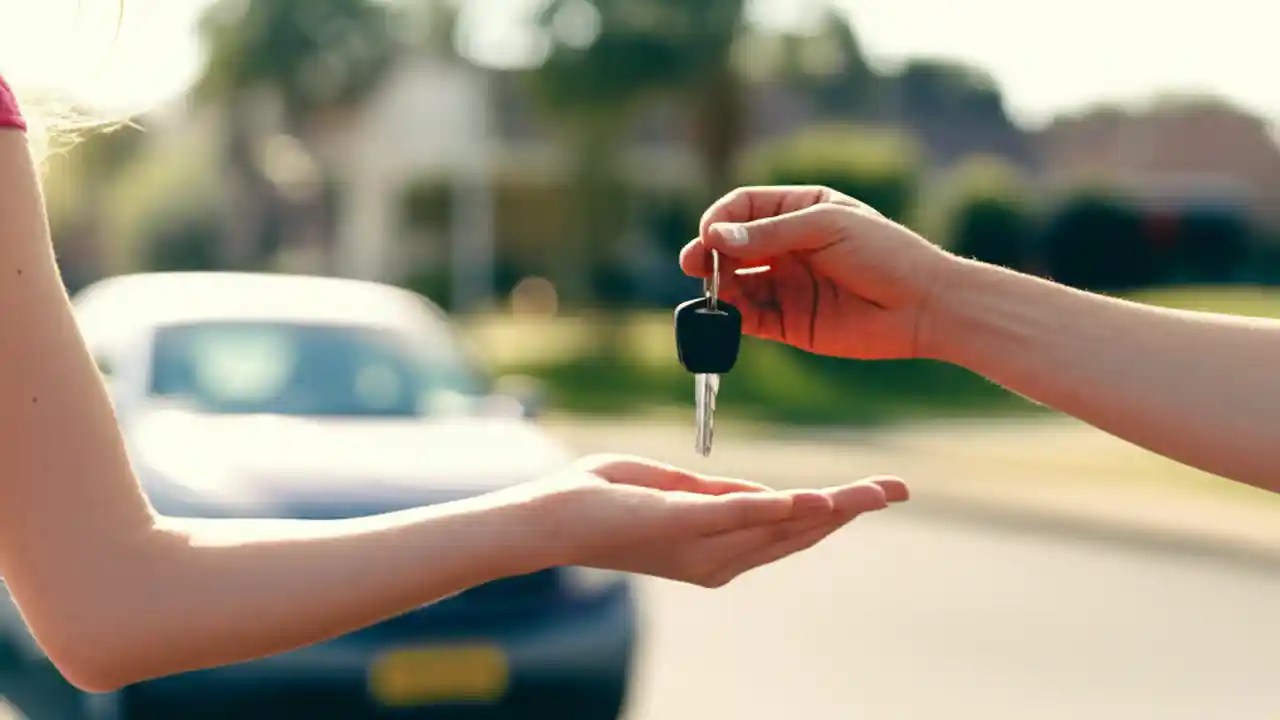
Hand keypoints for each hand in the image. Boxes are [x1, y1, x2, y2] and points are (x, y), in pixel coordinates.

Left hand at [528, 454, 906, 587]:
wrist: (549, 515)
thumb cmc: (603, 497)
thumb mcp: (674, 488)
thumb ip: (719, 493)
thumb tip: (764, 492)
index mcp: (718, 548)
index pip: (789, 530)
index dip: (835, 512)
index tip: (878, 493)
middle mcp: (717, 558)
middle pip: (799, 533)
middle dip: (850, 512)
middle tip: (897, 489)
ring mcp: (701, 544)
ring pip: (781, 526)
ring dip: (832, 509)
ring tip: (875, 493)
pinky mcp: (682, 522)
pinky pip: (741, 516)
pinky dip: (782, 508)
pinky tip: (818, 500)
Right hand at [679, 185, 954, 359]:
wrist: (923, 305)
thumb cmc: (885, 253)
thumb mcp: (826, 227)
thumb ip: (770, 233)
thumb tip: (716, 235)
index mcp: (799, 211)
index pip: (743, 208)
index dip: (721, 218)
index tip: (711, 234)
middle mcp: (787, 247)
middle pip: (731, 247)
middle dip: (709, 254)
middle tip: (694, 265)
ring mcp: (787, 285)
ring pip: (736, 284)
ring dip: (718, 287)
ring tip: (715, 292)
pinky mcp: (790, 322)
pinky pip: (750, 319)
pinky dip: (733, 318)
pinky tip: (727, 315)